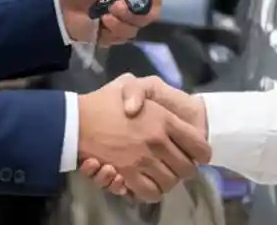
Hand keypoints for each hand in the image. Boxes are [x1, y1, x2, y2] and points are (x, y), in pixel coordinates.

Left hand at [57, 0, 161, 45]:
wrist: (59, 9)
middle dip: (139, 3)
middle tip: (117, 1)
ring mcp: (131, 13)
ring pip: (146, 19)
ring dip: (126, 17)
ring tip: (107, 13)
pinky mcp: (123, 31)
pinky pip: (130, 33)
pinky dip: (116, 29)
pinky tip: (103, 23)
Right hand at [77, 74, 210, 202]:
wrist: (76, 120)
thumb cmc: (104, 100)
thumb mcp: (129, 83)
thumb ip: (146, 91)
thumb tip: (150, 108)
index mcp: (164, 119)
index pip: (200, 146)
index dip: (201, 153)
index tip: (195, 154)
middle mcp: (158, 142)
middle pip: (187, 170)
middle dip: (184, 170)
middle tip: (175, 164)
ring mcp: (143, 160)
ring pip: (170, 183)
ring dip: (168, 181)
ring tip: (160, 173)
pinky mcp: (127, 175)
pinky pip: (150, 193)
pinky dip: (151, 191)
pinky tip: (146, 181)